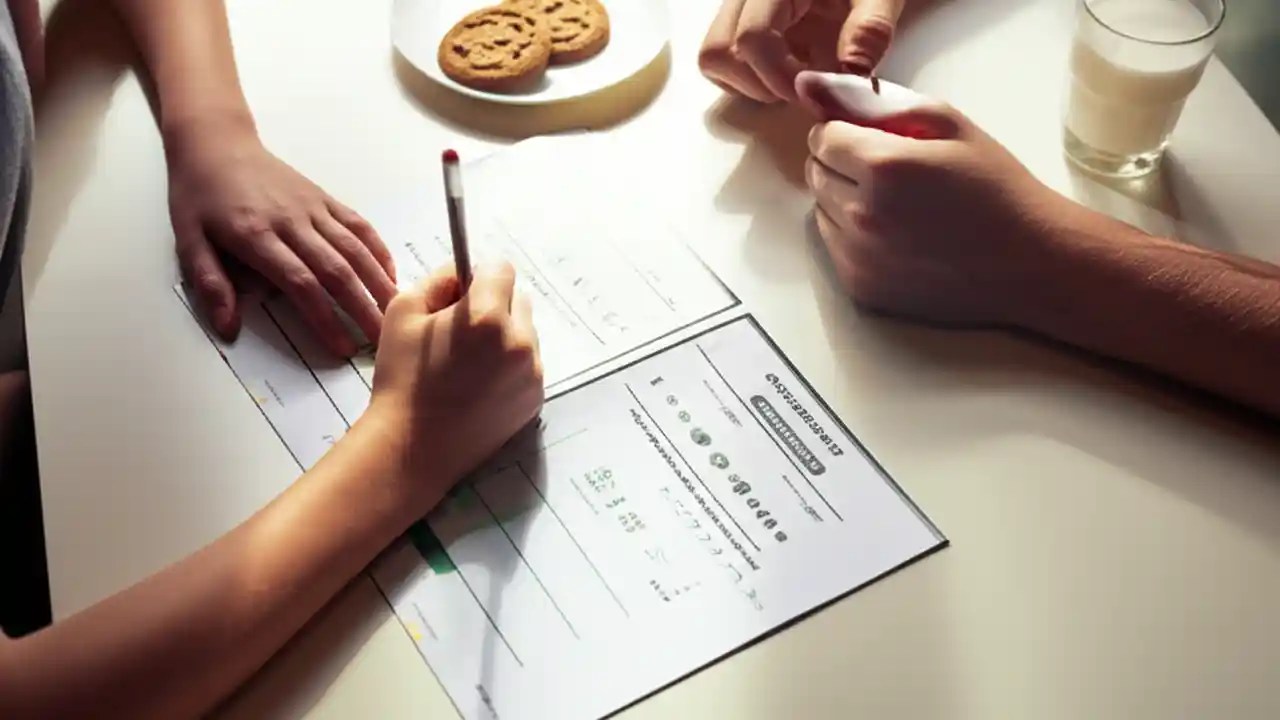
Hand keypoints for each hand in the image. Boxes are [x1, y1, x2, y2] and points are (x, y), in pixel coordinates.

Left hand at [167, 127, 396, 356]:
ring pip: (354, 248)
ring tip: (396, 310)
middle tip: (382, 338)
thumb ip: (210, 283)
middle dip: (363, 307)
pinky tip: (390, 273)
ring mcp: (312, 207)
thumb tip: (228, 326)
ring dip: (378, 281)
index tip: (341, 346)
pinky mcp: (324, 198)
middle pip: (336, 269)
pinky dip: (378, 250)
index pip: (300, 282)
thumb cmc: (199, 194)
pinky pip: (358, 225)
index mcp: (256, 235)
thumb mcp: (188, 240)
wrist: (215, 142)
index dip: (324, 318)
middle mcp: (291, 221)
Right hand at [369, 263, 543, 503]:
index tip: (463, 292)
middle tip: (461, 332)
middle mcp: (519, 342)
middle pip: (518, 300)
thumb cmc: (402, 379)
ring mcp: (532, 373)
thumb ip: (439, 279)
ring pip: (525, 333)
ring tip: (468, 363)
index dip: (478, 276)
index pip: (501, 269)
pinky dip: (510, 366)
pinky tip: (480, 385)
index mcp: (487, 316)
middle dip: (493, 306)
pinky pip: (529, 365)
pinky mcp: (535, 398)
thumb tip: (462, 272)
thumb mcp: (403, 311)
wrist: (412, 447)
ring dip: (504, 336)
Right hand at [700, 0, 905, 102]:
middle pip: (718, 52)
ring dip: (751, 85)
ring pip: (714, 60)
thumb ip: (870, 31)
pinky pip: (723, 64)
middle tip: (804, 87)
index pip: (752, 37)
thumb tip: (848, 77)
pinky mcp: (740, 25)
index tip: (814, 93)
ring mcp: (737, 9)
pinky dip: (750, 81)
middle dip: (761, 84)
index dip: (779, 76)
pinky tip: (787, 71)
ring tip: (794, 79)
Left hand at [803, 75, 1080, 327]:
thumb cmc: (995, 188)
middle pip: (815, 175)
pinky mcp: (862, 288)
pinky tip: (895, 234)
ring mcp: (858, 257)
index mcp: (883, 167)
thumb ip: (888, 106)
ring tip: (893, 204)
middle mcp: (861, 215)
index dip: (840, 132)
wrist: (1030, 262)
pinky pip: (835, 248)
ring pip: (821, 212)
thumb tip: (835, 99)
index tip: (863, 136)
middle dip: (840, 164)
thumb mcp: (952, 125)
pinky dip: (851, 237)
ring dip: (842, 200)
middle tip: (882, 169)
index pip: (823, 139)